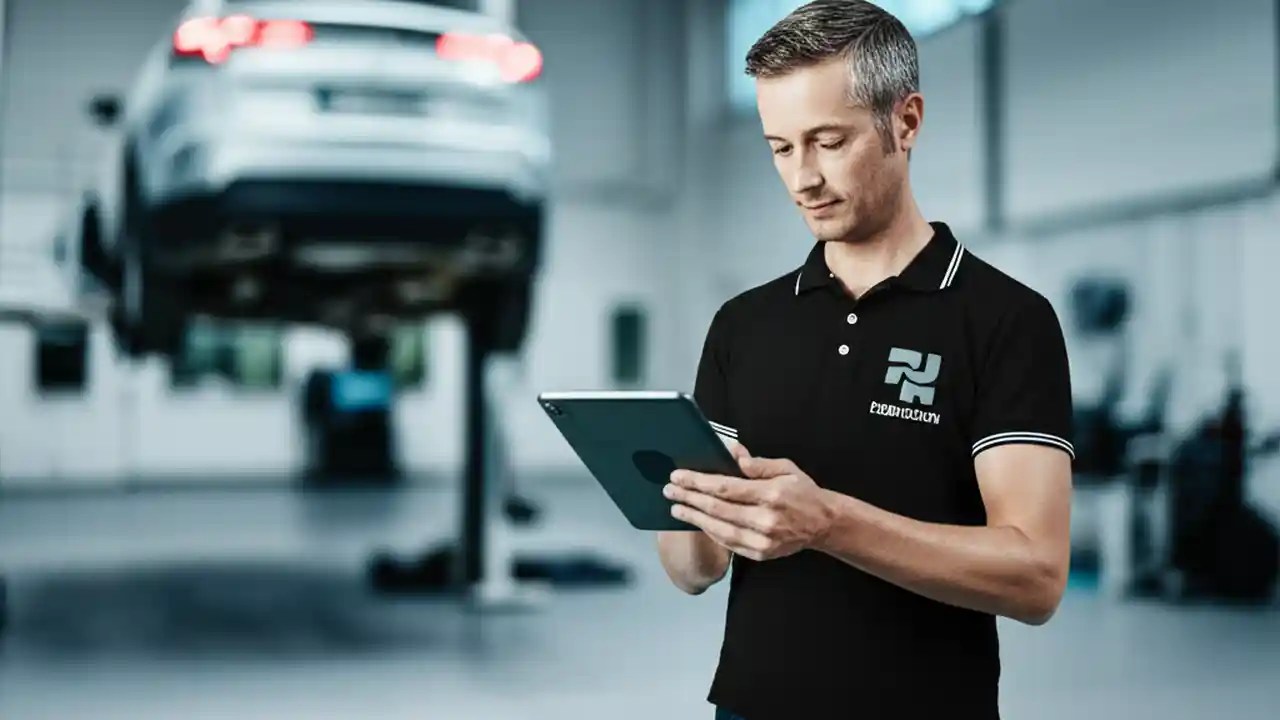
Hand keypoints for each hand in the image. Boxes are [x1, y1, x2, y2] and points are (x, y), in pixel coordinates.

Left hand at [665, 445, 834, 560]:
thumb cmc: (802, 492)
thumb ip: (757, 463)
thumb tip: (731, 452)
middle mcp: (766, 519)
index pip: (726, 488)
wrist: (823, 524)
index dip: (698, 482)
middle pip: (718, 509)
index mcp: (772, 494)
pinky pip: (729, 543)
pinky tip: (698, 523)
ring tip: (676, 509)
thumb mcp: (785, 469)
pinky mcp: (761, 553)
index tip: (679, 476)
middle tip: (670, 490)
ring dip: (694, 518)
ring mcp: (763, 540)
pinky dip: (711, 532)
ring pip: (720, 529)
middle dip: (689, 498)